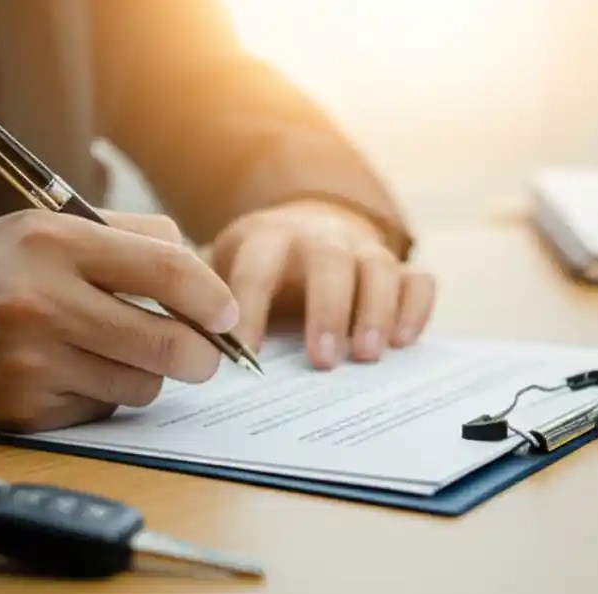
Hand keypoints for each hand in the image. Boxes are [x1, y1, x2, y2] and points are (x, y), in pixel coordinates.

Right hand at [0, 210, 236, 431]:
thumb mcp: (48, 225)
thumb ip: (133, 240)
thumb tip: (208, 281)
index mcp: (54, 242)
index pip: (167, 272)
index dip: (213, 298)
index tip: (228, 315)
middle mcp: (41, 302)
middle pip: (169, 344)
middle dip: (202, 355)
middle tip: (203, 354)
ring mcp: (29, 362)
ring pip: (143, 384)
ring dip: (145, 373)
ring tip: (109, 349)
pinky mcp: (21, 411)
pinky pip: (101, 408)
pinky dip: (100, 393)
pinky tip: (65, 371)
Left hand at [210, 199, 435, 368]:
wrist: (310, 228)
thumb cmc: (261, 267)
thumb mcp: (226, 270)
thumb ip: (205, 298)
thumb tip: (178, 340)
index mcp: (269, 238)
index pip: (258, 268)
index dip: (250, 308)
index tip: (245, 355)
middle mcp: (321, 237)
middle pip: (330, 262)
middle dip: (328, 310)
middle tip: (323, 361)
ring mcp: (364, 250)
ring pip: (380, 267)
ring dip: (376, 311)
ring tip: (367, 355)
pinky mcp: (398, 268)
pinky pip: (418, 281)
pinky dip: (416, 308)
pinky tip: (403, 342)